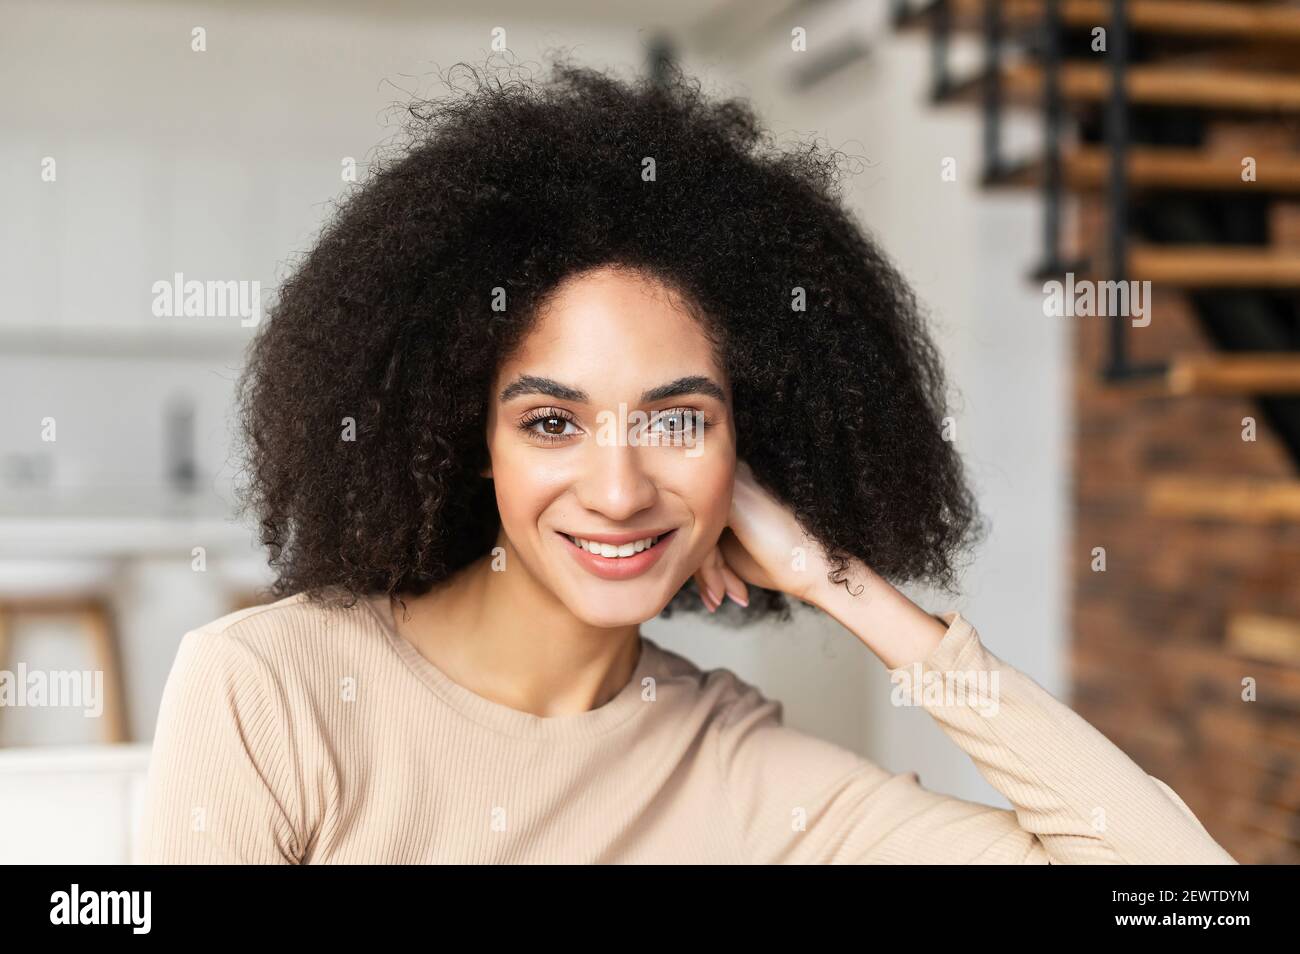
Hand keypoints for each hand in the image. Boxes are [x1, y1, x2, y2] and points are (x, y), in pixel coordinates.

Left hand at [691, 459, 828, 611]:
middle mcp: (729, 481)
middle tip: (714, 599)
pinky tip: (720, 590)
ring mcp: (729, 486)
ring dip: (706, 573)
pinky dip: (708, 567)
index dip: (703, 561)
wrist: (815, 566)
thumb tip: (678, 558)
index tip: (714, 593)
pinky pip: (701, 535)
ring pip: (694, 532)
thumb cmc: (781, 562)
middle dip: (703, 569)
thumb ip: (708, 547)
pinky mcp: (731, 500)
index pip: (698, 523)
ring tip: (718, 599)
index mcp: (732, 490)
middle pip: (693, 527)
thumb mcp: (733, 555)